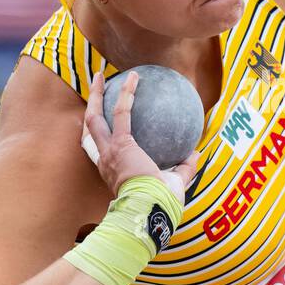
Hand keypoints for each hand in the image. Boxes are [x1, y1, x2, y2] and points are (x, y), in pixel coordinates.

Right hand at [81, 69, 200, 204]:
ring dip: (96, 94)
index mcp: (113, 171)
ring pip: (94, 117)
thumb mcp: (174, 185)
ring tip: (101, 75)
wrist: (153, 210)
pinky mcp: (121, 144)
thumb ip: (184, 168)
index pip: (99, 150)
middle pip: (89, 130)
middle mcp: (105, 160)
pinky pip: (121, 112)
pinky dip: (126, 93)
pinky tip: (133, 77)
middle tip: (96, 89)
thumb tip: (195, 153)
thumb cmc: (162, 203)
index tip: (104, 122)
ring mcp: (110, 152)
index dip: (98, 135)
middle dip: (90, 108)